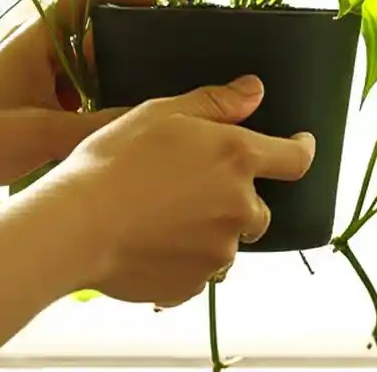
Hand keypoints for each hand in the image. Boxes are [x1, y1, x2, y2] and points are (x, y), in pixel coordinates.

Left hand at [0, 0, 166, 113]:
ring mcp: (37, 82)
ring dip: (122, 66)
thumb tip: (156, 115)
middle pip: (95, 27)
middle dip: (134, 27)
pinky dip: (106, 97)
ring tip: (163, 74)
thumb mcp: (45, 131)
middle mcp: (37, 54)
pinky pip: (83, 94)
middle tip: (177, 29)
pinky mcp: (38, 110)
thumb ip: (102, 123)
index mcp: (34, 41)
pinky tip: (130, 113)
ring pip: (91, 64)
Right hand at [50, 76, 314, 306]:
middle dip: (236, 202)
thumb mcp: (162, 112)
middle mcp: (240, 207)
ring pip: (226, 244)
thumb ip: (216, 102)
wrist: (74, 226)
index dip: (302, 150)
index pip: (296, 158)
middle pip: (258, 210)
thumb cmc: (112, 162)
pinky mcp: (193, 285)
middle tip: (190, 192)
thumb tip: (254, 90)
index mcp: (238, 158)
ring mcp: (219, 252)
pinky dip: (181, 262)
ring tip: (159, 220)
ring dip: (207, 234)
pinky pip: (197, 273)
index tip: (301, 146)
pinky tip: (148, 245)